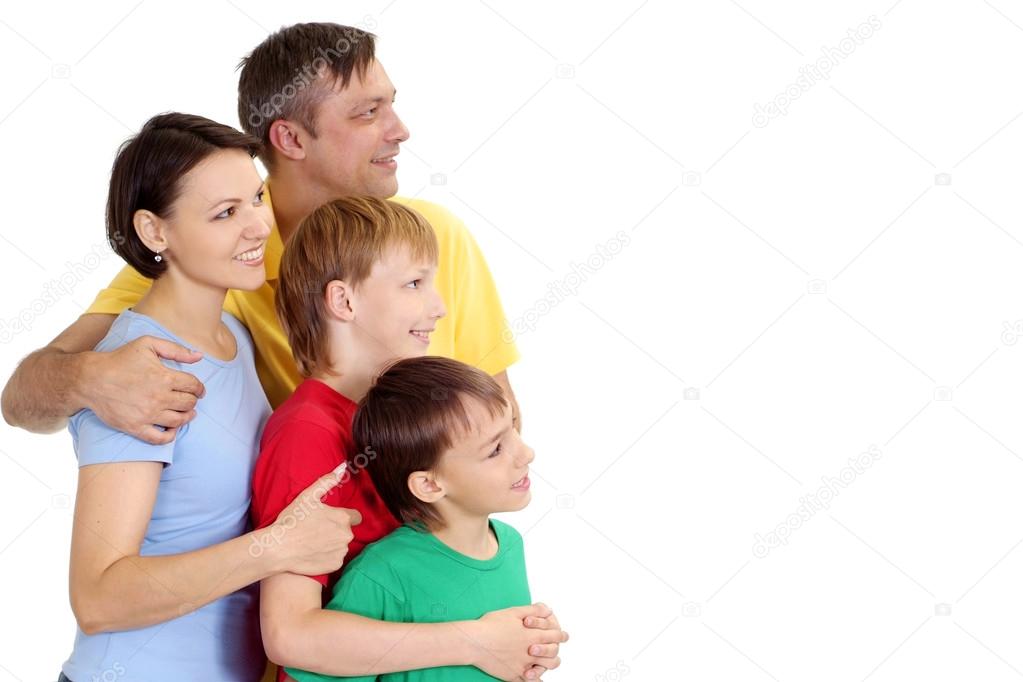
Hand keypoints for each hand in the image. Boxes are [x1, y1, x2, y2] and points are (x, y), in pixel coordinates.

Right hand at [81, 335, 204, 443]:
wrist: (91, 379)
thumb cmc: (120, 359)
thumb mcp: (148, 344)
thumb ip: (176, 349)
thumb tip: (199, 356)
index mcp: (164, 377)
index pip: (194, 386)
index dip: (199, 388)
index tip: (198, 390)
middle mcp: (159, 397)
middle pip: (189, 403)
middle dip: (193, 401)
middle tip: (191, 400)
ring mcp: (147, 415)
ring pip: (179, 421)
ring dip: (187, 417)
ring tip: (187, 413)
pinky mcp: (135, 427)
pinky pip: (160, 438)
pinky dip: (170, 436)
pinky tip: (172, 429)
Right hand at [268, 464, 363, 575]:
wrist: (278, 548)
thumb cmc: (292, 520)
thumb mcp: (308, 496)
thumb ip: (327, 481)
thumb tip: (342, 468)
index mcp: (343, 518)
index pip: (355, 516)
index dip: (343, 516)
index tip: (330, 519)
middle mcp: (346, 535)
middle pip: (346, 531)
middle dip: (336, 530)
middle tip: (316, 530)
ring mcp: (341, 552)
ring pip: (341, 545)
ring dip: (332, 544)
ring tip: (313, 542)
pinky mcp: (335, 565)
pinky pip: (335, 559)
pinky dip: (327, 557)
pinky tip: (313, 553)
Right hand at [467, 603, 568, 680]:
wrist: (474, 641)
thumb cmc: (490, 625)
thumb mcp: (513, 611)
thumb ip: (533, 610)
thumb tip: (548, 609)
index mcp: (532, 635)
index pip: (554, 635)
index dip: (561, 635)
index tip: (564, 635)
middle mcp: (531, 651)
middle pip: (553, 653)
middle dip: (557, 649)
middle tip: (558, 647)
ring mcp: (523, 664)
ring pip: (545, 668)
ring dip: (549, 664)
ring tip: (548, 663)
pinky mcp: (514, 674)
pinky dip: (535, 680)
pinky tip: (535, 678)